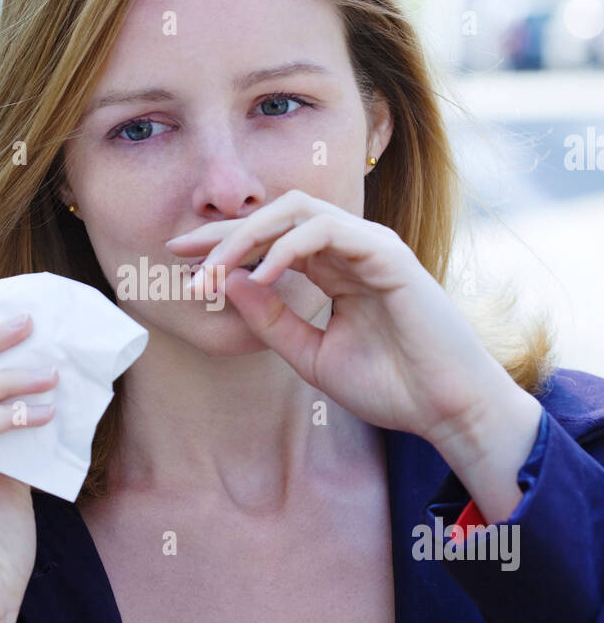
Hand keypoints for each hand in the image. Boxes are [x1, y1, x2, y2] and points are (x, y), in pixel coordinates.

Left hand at [166, 188, 522, 449]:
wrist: (445, 410)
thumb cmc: (390, 386)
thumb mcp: (310, 355)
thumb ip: (271, 319)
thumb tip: (228, 282)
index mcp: (333, 269)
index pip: (270, 239)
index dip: (222, 244)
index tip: (177, 259)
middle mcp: (349, 249)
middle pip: (275, 215)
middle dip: (223, 232)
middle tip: (179, 254)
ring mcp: (369, 246)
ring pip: (296, 211)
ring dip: (247, 236)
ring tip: (213, 269)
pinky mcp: (387, 253)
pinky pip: (327, 232)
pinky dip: (288, 246)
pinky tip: (260, 274)